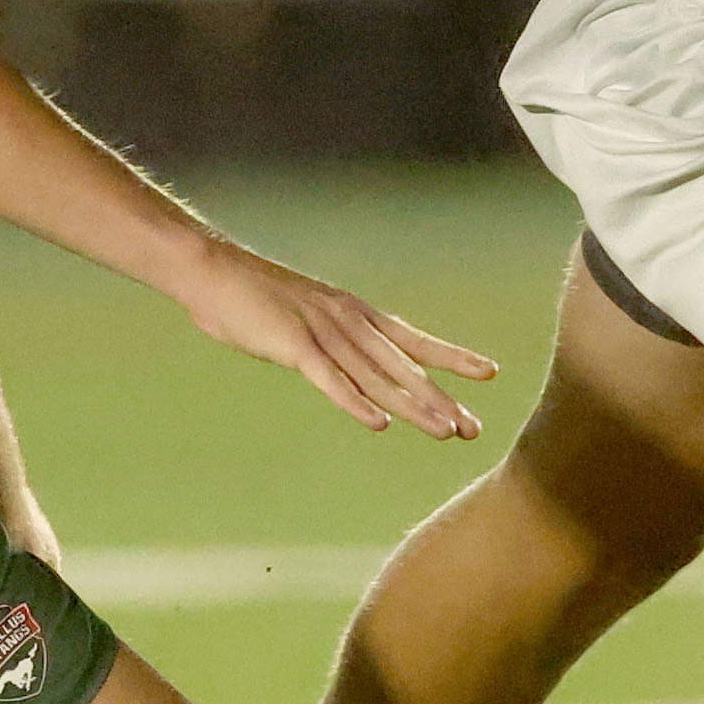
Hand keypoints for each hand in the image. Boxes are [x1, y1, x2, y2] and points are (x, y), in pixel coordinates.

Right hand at [172, 238, 497, 438]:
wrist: (213, 270)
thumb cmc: (255, 298)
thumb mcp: (306, 319)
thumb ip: (332, 344)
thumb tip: (353, 368)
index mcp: (355, 314)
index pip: (414, 339)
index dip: (452, 357)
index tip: (490, 372)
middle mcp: (349, 322)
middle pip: (404, 367)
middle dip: (442, 399)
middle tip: (474, 428)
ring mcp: (323, 333)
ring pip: (378, 378)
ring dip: (413, 407)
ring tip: (445, 432)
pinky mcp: (294, 345)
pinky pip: (331, 380)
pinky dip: (356, 402)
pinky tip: (380, 424)